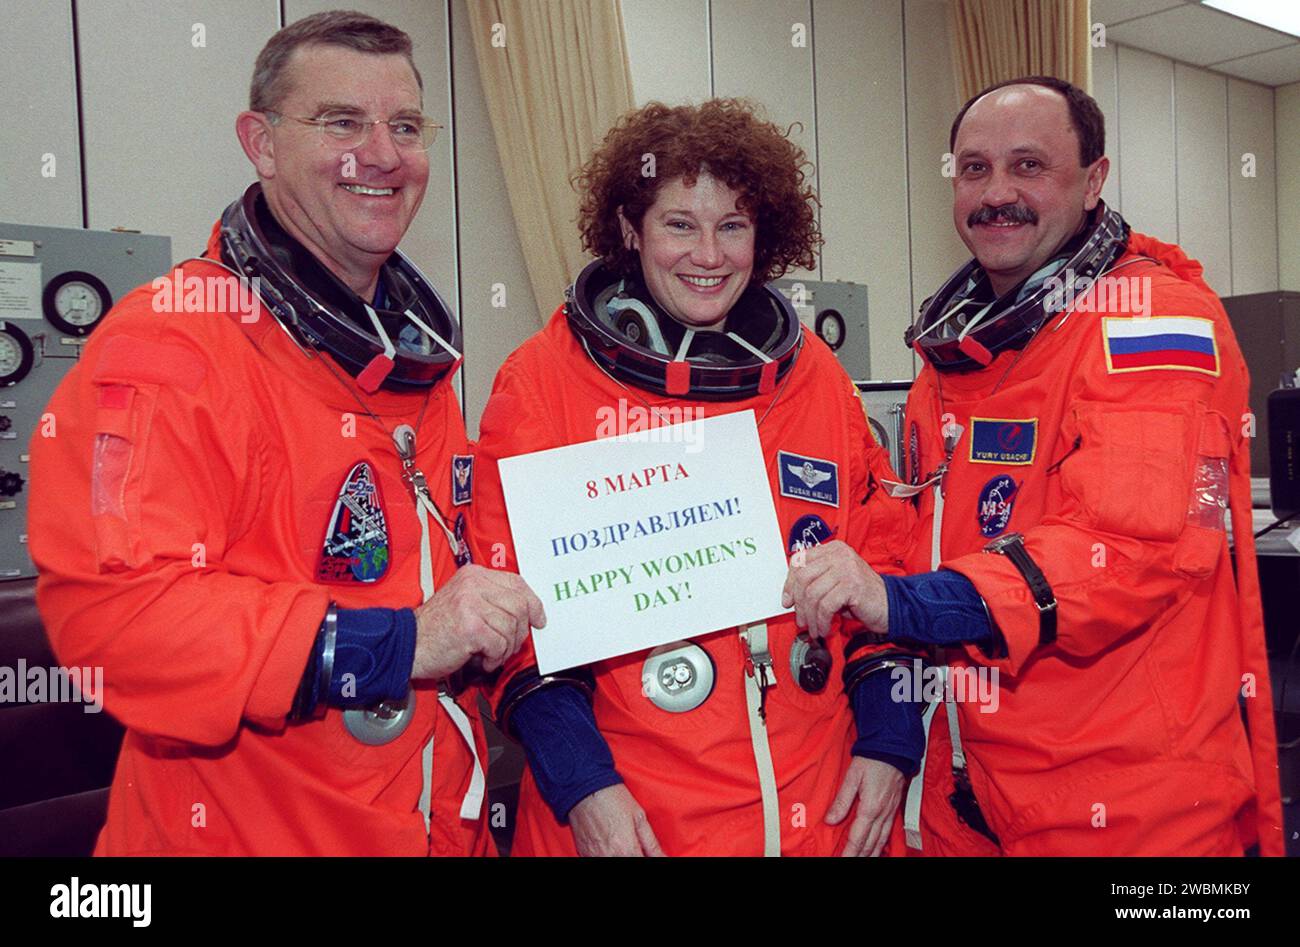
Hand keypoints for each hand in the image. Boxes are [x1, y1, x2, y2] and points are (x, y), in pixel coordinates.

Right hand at [410, 565, 545, 679]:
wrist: (407, 644)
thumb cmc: (435, 629)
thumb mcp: (463, 600)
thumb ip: (491, 599)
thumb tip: (527, 608)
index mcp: (474, 575)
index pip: (517, 583)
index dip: (533, 603)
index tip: (538, 619)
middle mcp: (473, 584)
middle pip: (520, 606)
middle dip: (519, 632)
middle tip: (507, 645)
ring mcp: (471, 604)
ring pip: (512, 627)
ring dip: (505, 648)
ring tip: (490, 653)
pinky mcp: (470, 626)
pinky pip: (500, 644)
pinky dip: (495, 657)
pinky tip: (482, 659)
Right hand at [568, 784, 665, 856]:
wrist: (584, 789)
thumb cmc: (612, 798)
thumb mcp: (639, 817)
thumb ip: (652, 843)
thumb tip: (663, 856)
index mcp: (627, 850)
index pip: (643, 862)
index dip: (646, 856)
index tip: (645, 851)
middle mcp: (610, 857)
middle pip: (628, 861)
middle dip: (634, 854)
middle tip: (633, 844)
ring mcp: (595, 856)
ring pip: (613, 862)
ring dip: (620, 854)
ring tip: (620, 842)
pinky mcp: (584, 853)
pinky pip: (598, 859)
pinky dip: (606, 854)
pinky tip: (609, 844)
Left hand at [782, 540, 887, 638]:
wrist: (890, 605)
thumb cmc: (862, 596)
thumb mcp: (835, 583)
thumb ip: (815, 582)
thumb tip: (790, 596)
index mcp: (833, 549)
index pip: (800, 561)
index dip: (789, 583)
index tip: (787, 600)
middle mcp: (839, 555)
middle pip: (803, 577)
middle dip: (799, 603)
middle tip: (801, 619)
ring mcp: (846, 568)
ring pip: (812, 593)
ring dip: (810, 616)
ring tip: (814, 627)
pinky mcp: (852, 584)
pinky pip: (825, 605)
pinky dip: (821, 621)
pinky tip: (824, 628)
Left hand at [825, 757, 904, 856]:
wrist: (893, 749)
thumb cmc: (872, 760)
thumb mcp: (852, 778)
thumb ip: (841, 800)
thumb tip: (830, 820)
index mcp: (870, 808)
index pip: (858, 838)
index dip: (849, 852)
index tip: (842, 859)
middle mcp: (882, 813)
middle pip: (871, 843)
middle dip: (860, 856)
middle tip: (850, 861)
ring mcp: (890, 812)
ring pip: (881, 840)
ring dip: (872, 853)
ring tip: (865, 860)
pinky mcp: (894, 808)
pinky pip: (888, 832)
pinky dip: (882, 844)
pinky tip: (878, 848)